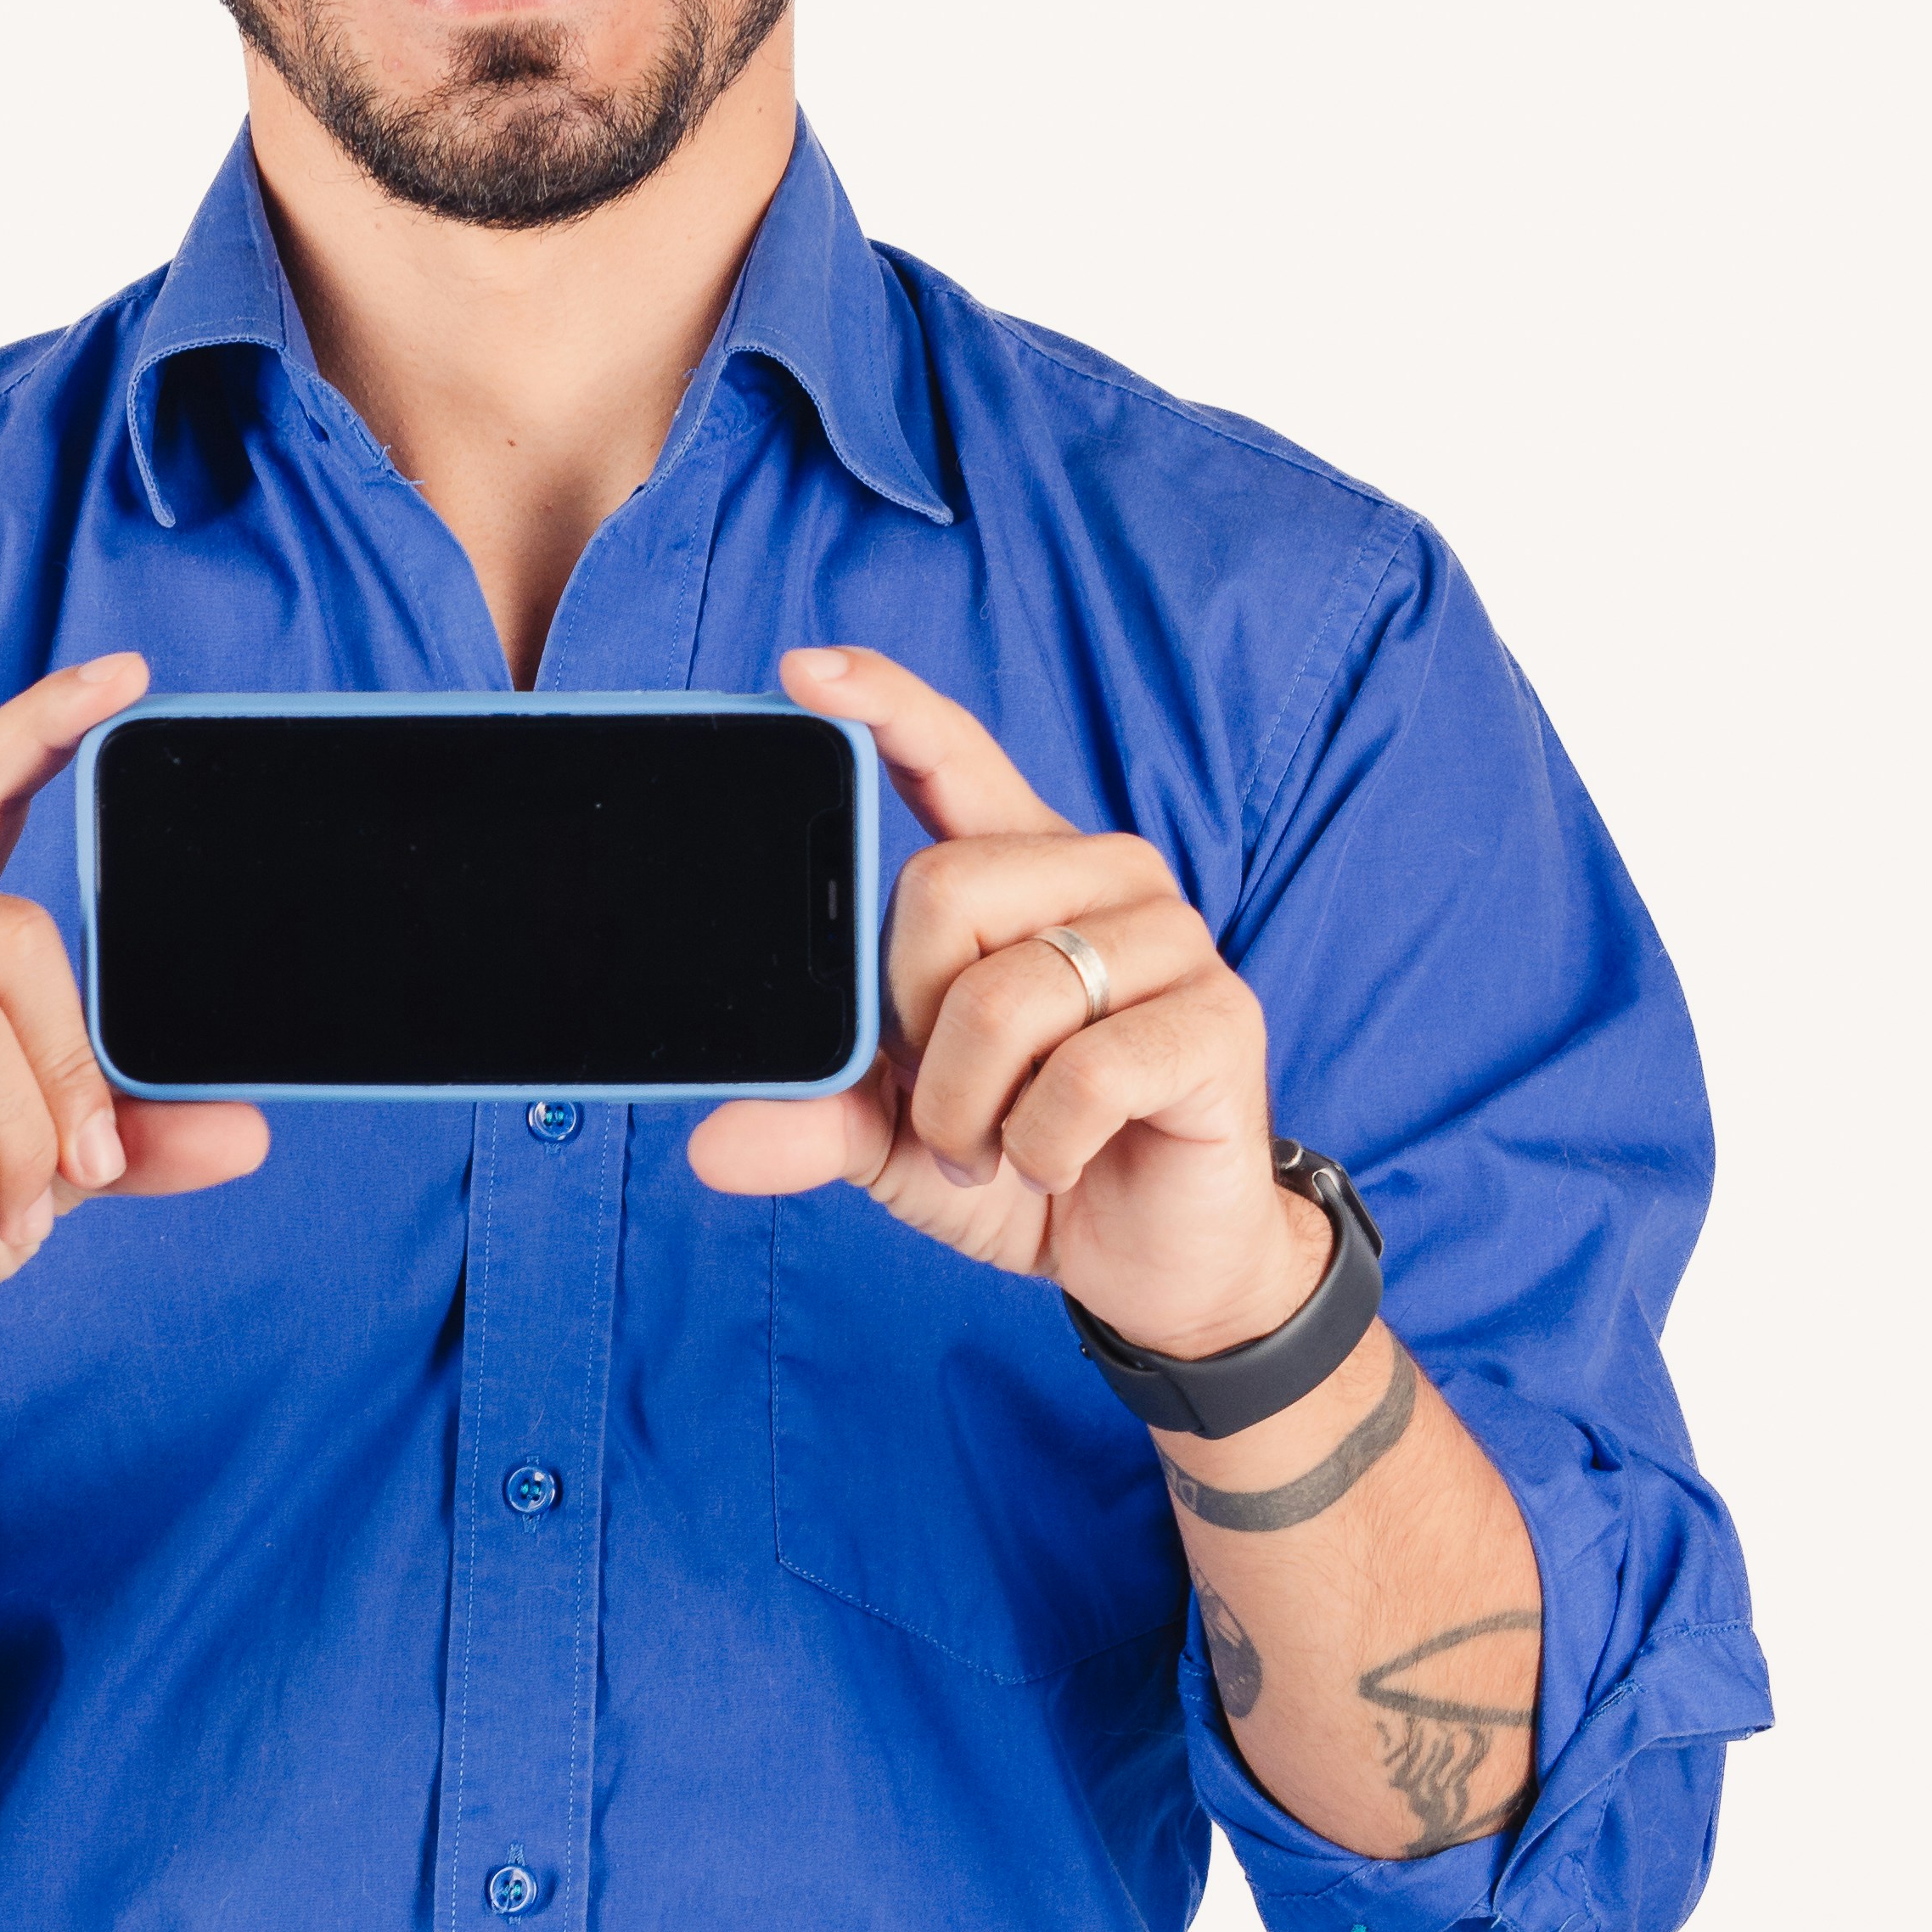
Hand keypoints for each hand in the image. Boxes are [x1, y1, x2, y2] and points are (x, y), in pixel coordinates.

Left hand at [688, 648, 1324, 1359]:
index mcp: (1023, 873)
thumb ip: (818, 1116)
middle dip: (913, 1028)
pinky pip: (1081, 1074)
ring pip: (1007, 995)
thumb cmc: (1032, 1162)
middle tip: (948, 1108)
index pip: (953, 756)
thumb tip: (712, 1143)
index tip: (806, 672)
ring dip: (968, 1108)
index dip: (885, 707)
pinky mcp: (1219, 1020)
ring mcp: (1172, 942)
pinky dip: (1037, 1146)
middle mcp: (1104, 879)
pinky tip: (1054, 1163)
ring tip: (996, 1149)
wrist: (1153, 1259)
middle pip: (943, 893)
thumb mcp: (899, 1137)